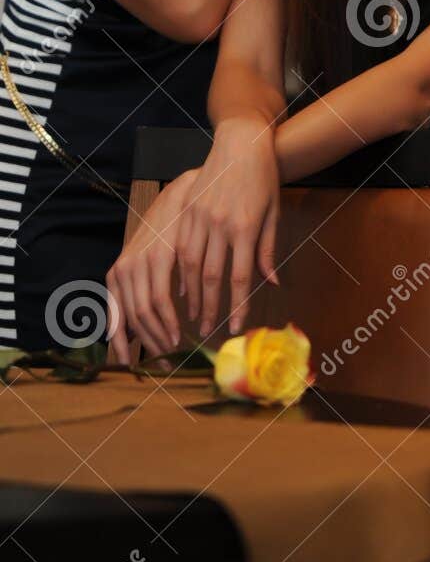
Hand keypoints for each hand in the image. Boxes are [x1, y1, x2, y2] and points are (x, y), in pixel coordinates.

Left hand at [106, 169, 200, 363]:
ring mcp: (137, 264)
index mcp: (117, 275)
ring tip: (176, 346)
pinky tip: (182, 328)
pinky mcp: (157, 258)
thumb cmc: (169, 233)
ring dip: (162, 336)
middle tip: (163, 360)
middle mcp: (122, 271)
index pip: (114, 320)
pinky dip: (171, 319)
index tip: (132, 365)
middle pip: (131, 321)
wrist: (183, 196)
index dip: (122, 346)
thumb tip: (138, 330)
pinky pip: (161, 300)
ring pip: (145, 314)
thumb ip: (142, 293)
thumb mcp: (149, 264)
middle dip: (148, 345)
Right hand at [175, 119, 280, 340]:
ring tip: (194, 314)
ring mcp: (200, 216)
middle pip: (212, 276)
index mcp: (246, 227)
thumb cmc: (264, 178)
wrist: (242, 142)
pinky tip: (182, 285)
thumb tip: (271, 283)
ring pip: (191, 264)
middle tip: (208, 330)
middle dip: (210, 307)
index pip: (240, 277)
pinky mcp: (188, 209)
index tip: (235, 327)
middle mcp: (220, 224)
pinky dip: (180, 269)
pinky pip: (180, 246)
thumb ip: (268, 250)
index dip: (237, 305)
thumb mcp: (273, 213)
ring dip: (192, 293)